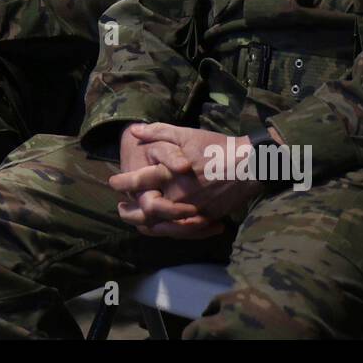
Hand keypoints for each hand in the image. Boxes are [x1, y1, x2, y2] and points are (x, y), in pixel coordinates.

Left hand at [109, 123, 263, 238]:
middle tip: (120, 207)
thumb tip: (134, 131)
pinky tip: (160, 227)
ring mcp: (191, 210)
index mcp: (169, 173)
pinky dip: (167, 231)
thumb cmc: (216, 147)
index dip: (122, 183)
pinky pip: (180, 231)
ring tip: (136, 221)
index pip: (137, 181)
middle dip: (128, 211)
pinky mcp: (204, 218)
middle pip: (144, 211)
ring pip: (161, 226)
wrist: (249, 165)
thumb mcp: (186, 134)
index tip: (113, 183)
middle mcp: (177, 195)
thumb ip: (158, 132)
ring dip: (144, 224)